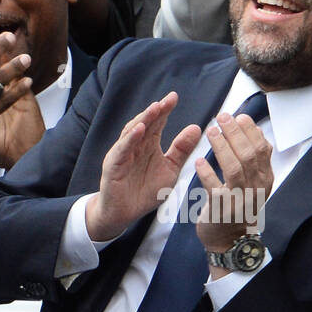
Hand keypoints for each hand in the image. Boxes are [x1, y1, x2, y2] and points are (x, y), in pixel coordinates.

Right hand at [85, 92, 202, 242]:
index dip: (164, 110)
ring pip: (132, 132)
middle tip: (167, 100)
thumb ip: (181, 150)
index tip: (174, 97)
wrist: (124, 214)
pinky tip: (138, 130)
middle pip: (145, 124)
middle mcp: (135, 145)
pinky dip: (129, 139)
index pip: (156, 124)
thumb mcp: (170, 170)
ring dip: (143, 120)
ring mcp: (123, 154)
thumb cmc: (145, 191)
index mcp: (148, 145)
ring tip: (154, 109)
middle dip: (156, 111)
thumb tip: (197, 128)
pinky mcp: (113, 165)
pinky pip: (122, 149)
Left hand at [193, 112, 273, 270]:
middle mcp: (256, 188)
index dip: (250, 130)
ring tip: (210, 131)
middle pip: (249, 154)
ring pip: (234, 168)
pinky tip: (198, 160)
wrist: (228, 240)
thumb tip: (251, 127)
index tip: (238, 115)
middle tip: (222, 117)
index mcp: (265, 178)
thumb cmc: (237, 204)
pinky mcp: (222, 210)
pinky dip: (206, 173)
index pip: (262, 148)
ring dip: (222, 147)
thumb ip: (254, 159)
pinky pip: (215, 188)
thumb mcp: (252, 182)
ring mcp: (240, 200)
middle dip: (235, 133)